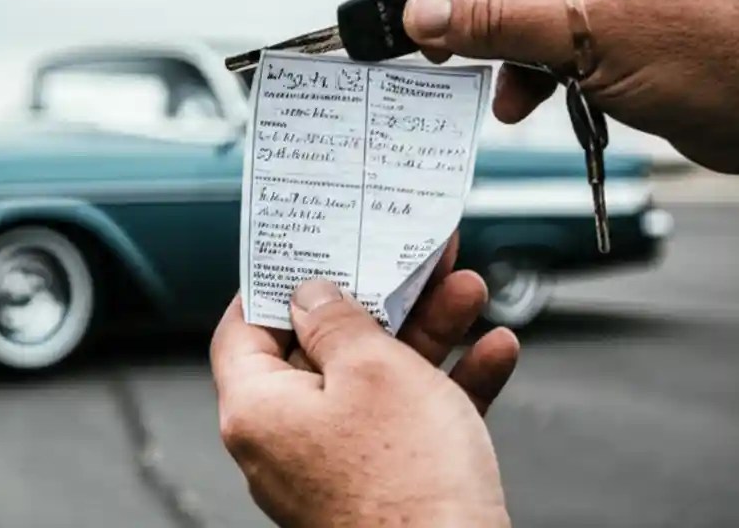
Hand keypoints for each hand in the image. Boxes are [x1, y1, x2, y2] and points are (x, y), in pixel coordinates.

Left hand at [211, 236, 518, 527]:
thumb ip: (339, 321)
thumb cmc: (407, 487)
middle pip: (325, 349)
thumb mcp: (374, 370)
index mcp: (259, 410)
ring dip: (427, 332)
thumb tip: (311, 296)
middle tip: (409, 261)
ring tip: (465, 290)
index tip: (310, 251)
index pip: (245, 329)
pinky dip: (448, 385)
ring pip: (377, 381)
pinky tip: (492, 352)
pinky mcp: (385, 487)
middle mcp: (287, 442)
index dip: (276, 284)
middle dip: (380, 301)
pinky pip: (410, 423)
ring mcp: (336, 467)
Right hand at [399, 0, 738, 197]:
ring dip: (494, 49)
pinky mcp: (608, 24)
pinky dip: (524, 71)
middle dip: (464, 15)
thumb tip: (420, 12)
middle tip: (428, 50)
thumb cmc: (709, 50)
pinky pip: (541, 39)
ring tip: (486, 83)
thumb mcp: (580, 31)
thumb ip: (490, 19)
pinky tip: (522, 100)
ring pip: (513, 7)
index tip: (398, 11)